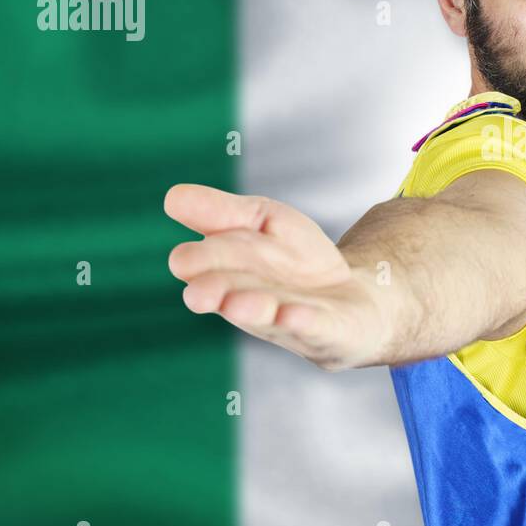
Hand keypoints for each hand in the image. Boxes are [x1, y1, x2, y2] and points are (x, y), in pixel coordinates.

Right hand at [164, 183, 387, 370]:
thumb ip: (222, 212)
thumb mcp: (264, 222)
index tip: (185, 259)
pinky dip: (301, 320)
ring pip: (264, 315)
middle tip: (197, 294)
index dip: (201, 257)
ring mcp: (287, 318)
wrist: (354, 297)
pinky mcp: (325, 330)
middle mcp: (250, 300)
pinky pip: (311, 327)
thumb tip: (171, 196)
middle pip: (227, 292)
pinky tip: (294, 314)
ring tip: (243, 303)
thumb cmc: (297, 260)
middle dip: (215, 289)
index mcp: (227, 272)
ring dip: (252, 309)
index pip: (204, 262)